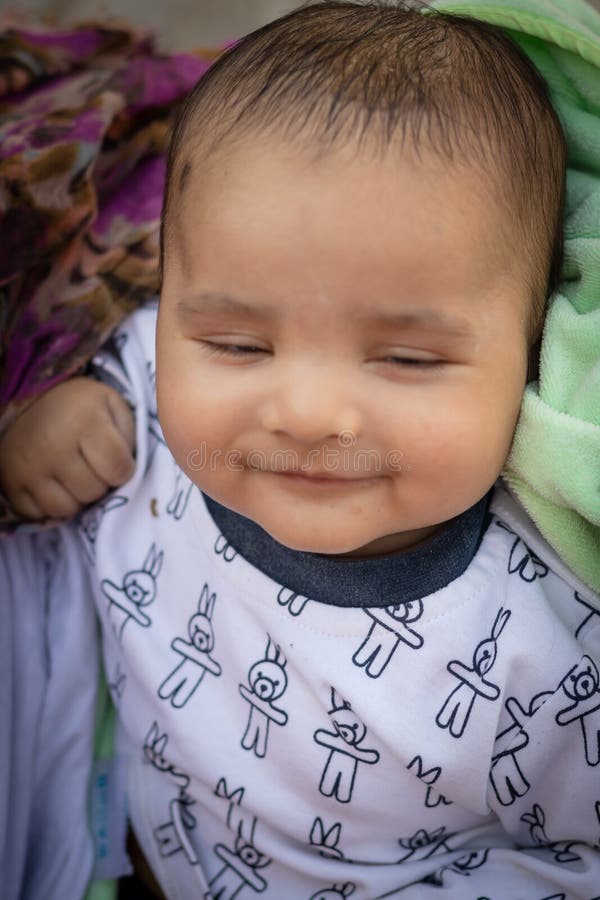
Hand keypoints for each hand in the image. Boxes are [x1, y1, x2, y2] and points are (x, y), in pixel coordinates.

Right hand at [0, 377, 135, 519]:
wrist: (30, 402)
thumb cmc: (82, 407)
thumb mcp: (114, 407)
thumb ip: (129, 438)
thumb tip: (128, 476)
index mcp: (83, 422)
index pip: (118, 470)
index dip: (123, 469)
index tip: (116, 460)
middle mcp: (51, 447)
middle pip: (92, 492)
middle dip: (100, 483)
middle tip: (93, 466)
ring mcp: (27, 468)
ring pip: (66, 509)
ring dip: (76, 498)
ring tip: (75, 476)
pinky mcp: (10, 484)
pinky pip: (39, 514)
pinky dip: (51, 506)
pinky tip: (55, 484)